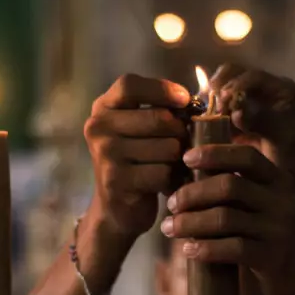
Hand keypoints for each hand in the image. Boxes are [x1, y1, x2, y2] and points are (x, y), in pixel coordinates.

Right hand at [84, 74, 190, 238]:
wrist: (117, 209)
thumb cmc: (138, 162)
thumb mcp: (141, 130)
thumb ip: (160, 111)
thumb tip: (196, 102)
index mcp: (103, 108)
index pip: (130, 85)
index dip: (161, 89)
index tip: (184, 100)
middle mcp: (98, 127)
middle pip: (158, 118)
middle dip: (180, 132)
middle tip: (181, 145)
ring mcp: (105, 154)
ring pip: (166, 147)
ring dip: (178, 159)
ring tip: (172, 166)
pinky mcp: (116, 181)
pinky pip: (163, 173)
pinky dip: (172, 180)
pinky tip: (167, 184)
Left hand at [163, 144, 294, 294]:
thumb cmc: (276, 240)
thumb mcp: (269, 208)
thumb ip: (243, 190)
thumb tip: (190, 177)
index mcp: (281, 181)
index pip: (246, 156)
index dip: (214, 153)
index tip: (185, 159)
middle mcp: (283, 200)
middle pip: (229, 185)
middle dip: (193, 193)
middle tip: (170, 204)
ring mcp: (280, 229)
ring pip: (225, 218)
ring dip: (191, 222)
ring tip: (169, 228)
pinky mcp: (273, 257)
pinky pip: (232, 248)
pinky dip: (205, 248)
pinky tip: (188, 251)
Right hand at [210, 65, 294, 174]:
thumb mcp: (282, 136)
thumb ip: (261, 120)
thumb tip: (236, 111)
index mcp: (280, 89)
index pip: (252, 76)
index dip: (235, 85)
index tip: (222, 102)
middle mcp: (263, 92)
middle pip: (232, 77)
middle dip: (218, 90)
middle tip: (209, 108)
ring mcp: (248, 106)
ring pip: (221, 93)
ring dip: (211, 104)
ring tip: (204, 119)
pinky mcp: (235, 123)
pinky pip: (217, 113)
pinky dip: (209, 118)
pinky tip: (204, 129)